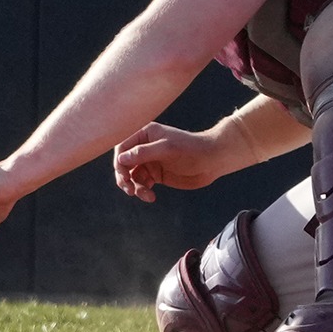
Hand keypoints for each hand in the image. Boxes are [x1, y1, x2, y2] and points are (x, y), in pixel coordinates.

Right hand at [113, 122, 229, 202]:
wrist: (213, 160)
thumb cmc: (191, 148)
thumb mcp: (167, 149)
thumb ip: (143, 153)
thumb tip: (121, 159)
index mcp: (144, 134)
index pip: (122, 147)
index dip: (119, 162)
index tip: (125, 176)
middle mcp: (144, 147)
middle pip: (123, 163)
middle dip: (124, 178)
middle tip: (130, 190)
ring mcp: (149, 161)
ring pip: (132, 176)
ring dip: (135, 187)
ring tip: (146, 195)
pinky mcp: (156, 174)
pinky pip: (142, 184)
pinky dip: (143, 191)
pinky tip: (151, 197)